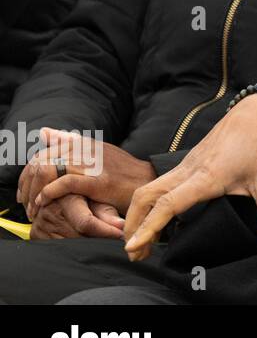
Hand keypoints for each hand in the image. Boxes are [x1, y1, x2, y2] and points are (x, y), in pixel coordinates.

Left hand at [25, 135, 155, 218]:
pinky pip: (66, 182)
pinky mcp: (100, 181)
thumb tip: (44, 131)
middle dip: (28, 182)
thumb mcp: (96, 153)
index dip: (29, 172)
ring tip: (33, 206)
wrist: (150, 183)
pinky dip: (50, 192)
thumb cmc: (122, 174)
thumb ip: (70, 143)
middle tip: (25, 202)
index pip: (44, 152)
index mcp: (85, 143)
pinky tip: (44, 202)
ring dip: (36, 190)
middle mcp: (88, 149)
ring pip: (51, 169)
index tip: (25, 190)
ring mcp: (94, 164)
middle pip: (44, 160)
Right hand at [30, 194, 124, 239]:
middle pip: (78, 236)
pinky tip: (82, 240)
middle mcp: (49, 210)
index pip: (86, 222)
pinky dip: (72, 247)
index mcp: (65, 197)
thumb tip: (120, 226)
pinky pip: (57, 247)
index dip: (105, 231)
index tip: (120, 235)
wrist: (60, 195)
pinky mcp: (36, 234)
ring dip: (86, 243)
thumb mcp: (97, 199)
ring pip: (68, 244)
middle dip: (97, 238)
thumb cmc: (85, 196)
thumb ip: (106, 212)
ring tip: (99, 237)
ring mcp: (40, 223)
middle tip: (113, 237)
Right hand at [123, 93, 256, 261]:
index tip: (133, 248)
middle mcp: (190, 169)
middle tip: (135, 253)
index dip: (149, 227)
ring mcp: (187, 163)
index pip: (167, 205)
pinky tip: (161, 218)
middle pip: (146, 196)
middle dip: (134, 224)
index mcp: (206, 176)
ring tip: (143, 241)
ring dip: (139, 213)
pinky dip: (151, 202)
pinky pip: (161, 182)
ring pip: (150, 188)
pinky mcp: (190, 160)